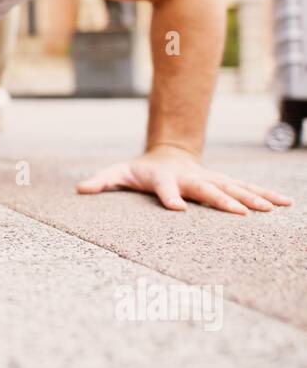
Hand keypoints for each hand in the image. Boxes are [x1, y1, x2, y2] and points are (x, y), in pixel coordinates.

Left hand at [76, 144, 292, 214]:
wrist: (167, 154)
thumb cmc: (140, 170)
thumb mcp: (118, 173)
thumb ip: (102, 181)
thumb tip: (81, 189)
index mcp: (164, 178)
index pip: (165, 188)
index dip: (169, 197)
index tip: (177, 210)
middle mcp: (190, 178)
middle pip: (208, 189)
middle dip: (224, 200)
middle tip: (240, 213)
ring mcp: (210, 179)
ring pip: (234, 187)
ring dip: (253, 198)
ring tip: (273, 208)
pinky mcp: (223, 183)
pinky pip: (247, 189)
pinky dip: (266, 195)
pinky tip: (286, 204)